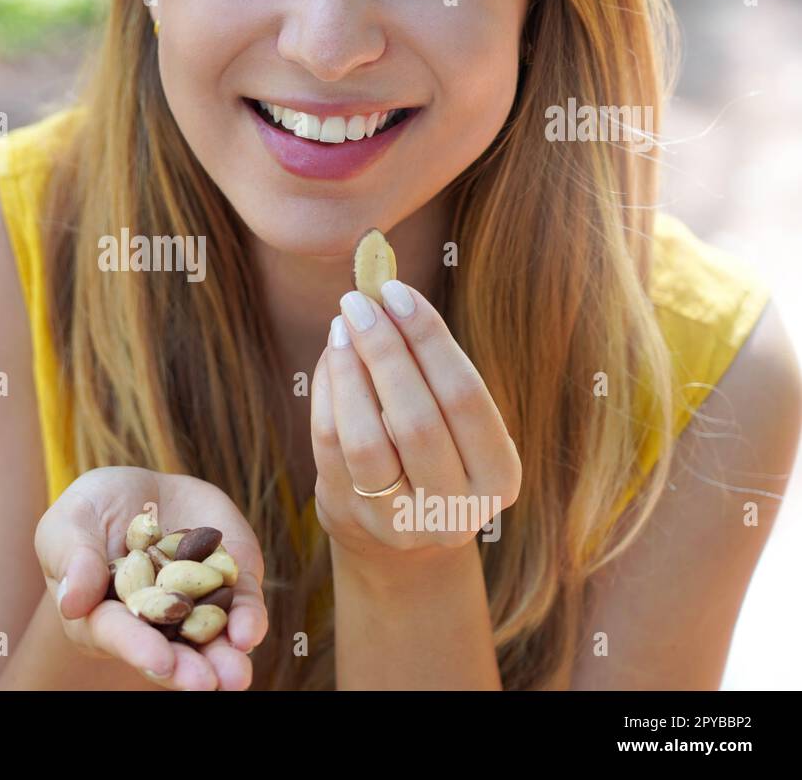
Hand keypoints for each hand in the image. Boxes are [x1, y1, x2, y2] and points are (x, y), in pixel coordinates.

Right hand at [35, 466, 267, 689]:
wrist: (147, 485)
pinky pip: (241, 606)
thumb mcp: (71, 519)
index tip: (160, 661)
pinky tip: (248, 633)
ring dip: (223, 659)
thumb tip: (73, 604)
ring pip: (209, 640)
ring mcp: (194, 607)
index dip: (137, 647)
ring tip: (235, 674)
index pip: (117, 633)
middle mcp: (152, 622)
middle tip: (204, 682)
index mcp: (102, 615)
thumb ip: (71, 556)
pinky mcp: (230, 585)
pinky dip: (247, 620)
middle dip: (186, 669)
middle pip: (168, 650)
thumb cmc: (95, 507)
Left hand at [310, 280, 520, 562]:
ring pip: (365, 441)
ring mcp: (400, 522)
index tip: (398, 292)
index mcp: (498, 476)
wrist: (400, 532)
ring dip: (349, 373)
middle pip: (416, 420)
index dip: (429, 341)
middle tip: (359, 302)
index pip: (465, 398)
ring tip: (341, 327)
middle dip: (385, 352)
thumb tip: (384, 294)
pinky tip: (330, 359)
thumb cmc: (433, 452)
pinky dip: (326, 396)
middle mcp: (455, 508)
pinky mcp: (352, 519)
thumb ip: (430, 365)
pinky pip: (330, 449)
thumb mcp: (451, 419)